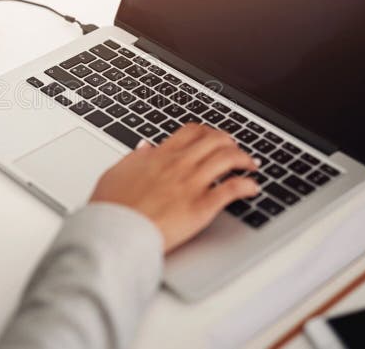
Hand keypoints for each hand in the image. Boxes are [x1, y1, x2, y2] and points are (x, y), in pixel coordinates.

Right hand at [90, 124, 259, 252]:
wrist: (114, 233)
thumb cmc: (112, 208)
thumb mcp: (116, 173)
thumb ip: (134, 158)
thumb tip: (145, 147)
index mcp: (160, 156)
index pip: (191, 132)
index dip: (208, 132)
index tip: (214, 139)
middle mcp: (179, 165)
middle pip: (215, 140)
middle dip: (230, 142)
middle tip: (236, 150)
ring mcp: (191, 184)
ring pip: (228, 158)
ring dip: (244, 159)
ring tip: (251, 166)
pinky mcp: (201, 207)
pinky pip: (232, 189)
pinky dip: (247, 186)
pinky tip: (252, 189)